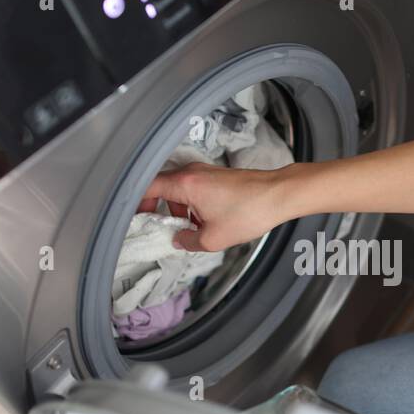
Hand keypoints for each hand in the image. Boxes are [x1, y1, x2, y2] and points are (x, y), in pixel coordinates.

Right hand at [138, 162, 292, 251]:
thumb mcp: (212, 238)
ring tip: (188, 229)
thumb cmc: (249, 212)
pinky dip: (191, 204)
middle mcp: (191, 172)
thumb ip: (188, 241)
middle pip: (161, 187)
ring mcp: (204, 172)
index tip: (135, 218)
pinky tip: (203, 221)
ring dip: (177, 209)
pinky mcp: (216, 176)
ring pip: (178, 189)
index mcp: (185, 183)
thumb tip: (178, 240)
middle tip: (160, 228)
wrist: (278, 195)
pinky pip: (193, 189)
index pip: (147, 187)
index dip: (136, 204)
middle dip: (158, 209)